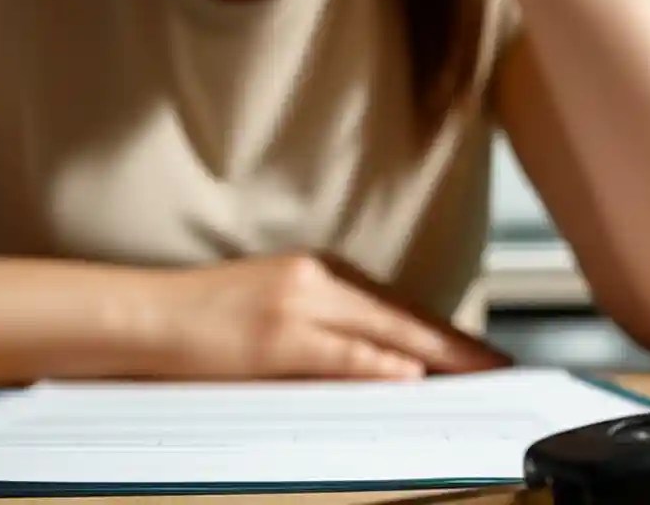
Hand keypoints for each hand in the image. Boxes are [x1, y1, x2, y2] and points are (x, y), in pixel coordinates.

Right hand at [149, 255, 509, 380]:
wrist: (146, 315)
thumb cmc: (206, 317)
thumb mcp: (278, 308)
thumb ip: (331, 325)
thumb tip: (386, 359)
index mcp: (321, 272)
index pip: (400, 307)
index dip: (448, 335)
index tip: (486, 355)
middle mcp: (317, 279)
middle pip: (404, 317)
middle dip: (459, 348)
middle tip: (503, 369)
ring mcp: (297, 306)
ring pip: (385, 333)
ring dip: (438, 358)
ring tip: (479, 377)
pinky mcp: (276, 336)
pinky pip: (339, 353)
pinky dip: (378, 364)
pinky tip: (410, 374)